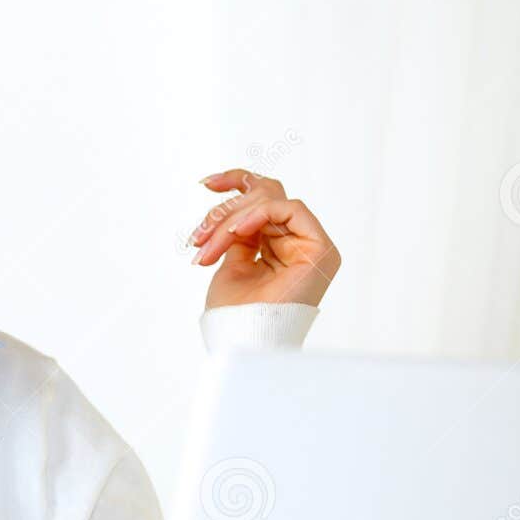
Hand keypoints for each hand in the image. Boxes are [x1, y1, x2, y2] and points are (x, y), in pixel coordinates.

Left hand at [188, 170, 340, 308]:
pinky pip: (288, 210)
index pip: (263, 198)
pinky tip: (237, 233)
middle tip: (199, 238)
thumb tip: (236, 204)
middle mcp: (297, 241)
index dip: (235, 182)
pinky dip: (256, 214)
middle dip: (224, 211)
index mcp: (278, 245)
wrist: (241, 337)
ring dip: (231, 219)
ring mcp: (310, 244)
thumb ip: (239, 231)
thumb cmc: (234, 311)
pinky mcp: (320, 248)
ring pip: (270, 200)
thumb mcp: (230, 260)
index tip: (205, 183)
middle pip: (264, 195)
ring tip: (209, 245)